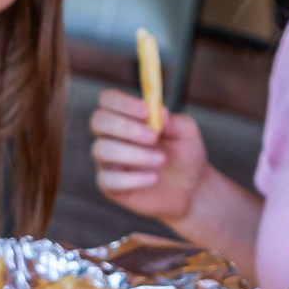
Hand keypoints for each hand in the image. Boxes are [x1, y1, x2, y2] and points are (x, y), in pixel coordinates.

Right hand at [90, 90, 210, 223]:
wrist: (190, 188)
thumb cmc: (184, 154)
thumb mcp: (187, 134)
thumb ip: (174, 121)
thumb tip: (159, 112)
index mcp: (126, 116)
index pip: (108, 100)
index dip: (122, 103)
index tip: (146, 112)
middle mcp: (111, 136)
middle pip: (98, 121)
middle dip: (125, 127)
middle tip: (153, 137)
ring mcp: (107, 161)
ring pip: (102, 150)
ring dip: (134, 154)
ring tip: (161, 160)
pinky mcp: (109, 186)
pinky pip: (107, 180)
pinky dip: (132, 179)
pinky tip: (153, 178)